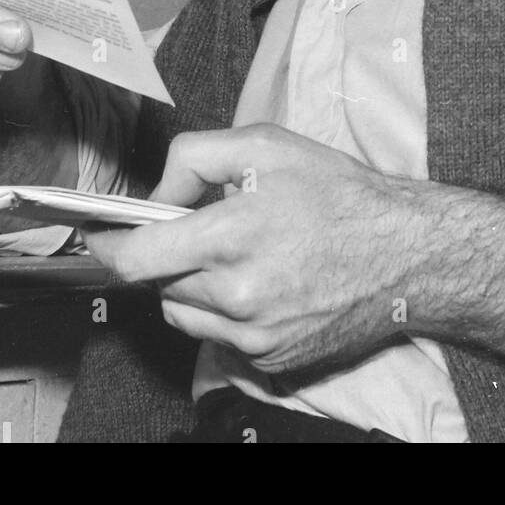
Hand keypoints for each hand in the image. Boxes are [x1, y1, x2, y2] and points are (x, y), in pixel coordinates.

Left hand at [83, 123, 432, 374]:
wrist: (406, 254)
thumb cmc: (339, 193)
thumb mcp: (266, 144)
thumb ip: (194, 156)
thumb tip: (155, 194)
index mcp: (232, 237)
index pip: (137, 257)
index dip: (109, 244)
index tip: (98, 234)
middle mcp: (238, 296)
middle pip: (159, 283)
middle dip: (169, 254)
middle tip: (205, 228)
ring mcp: (254, 335)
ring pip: (184, 313)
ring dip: (192, 285)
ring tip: (238, 255)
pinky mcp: (271, 360)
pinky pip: (219, 336)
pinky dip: (225, 311)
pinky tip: (263, 282)